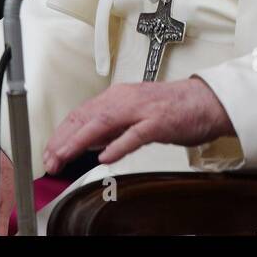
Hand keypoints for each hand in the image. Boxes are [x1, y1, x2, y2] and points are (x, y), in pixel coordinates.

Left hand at [42, 76, 234, 174]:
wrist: (207, 101)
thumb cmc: (174, 108)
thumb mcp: (135, 114)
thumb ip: (111, 125)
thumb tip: (87, 139)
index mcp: (118, 96)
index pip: (81, 114)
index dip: (61, 134)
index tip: (49, 151)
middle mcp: (126, 99)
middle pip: (86, 117)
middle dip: (63, 140)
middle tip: (49, 159)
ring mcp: (142, 110)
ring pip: (103, 123)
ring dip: (79, 141)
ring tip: (65, 156)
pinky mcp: (159, 122)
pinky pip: (135, 134)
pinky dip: (118, 145)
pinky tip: (105, 156)